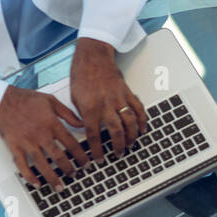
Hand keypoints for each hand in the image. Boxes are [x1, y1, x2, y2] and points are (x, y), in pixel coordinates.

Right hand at [0, 85, 88, 188]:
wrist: (2, 100)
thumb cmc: (26, 99)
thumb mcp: (51, 101)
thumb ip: (68, 113)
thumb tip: (82, 123)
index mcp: (51, 124)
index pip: (71, 143)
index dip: (80, 155)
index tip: (85, 163)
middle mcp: (40, 135)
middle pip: (58, 156)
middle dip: (68, 168)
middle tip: (74, 175)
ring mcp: (27, 142)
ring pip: (42, 164)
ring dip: (52, 177)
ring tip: (59, 186)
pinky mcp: (14, 147)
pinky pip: (22, 165)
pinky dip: (29, 176)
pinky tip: (36, 183)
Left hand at [69, 37, 146, 156]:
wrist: (93, 57)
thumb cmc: (81, 75)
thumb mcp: (74, 98)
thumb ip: (80, 115)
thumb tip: (84, 128)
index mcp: (90, 108)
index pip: (94, 135)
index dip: (97, 150)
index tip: (98, 159)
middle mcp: (106, 105)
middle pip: (116, 131)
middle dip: (118, 146)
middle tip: (118, 154)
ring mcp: (119, 99)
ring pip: (130, 122)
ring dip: (132, 136)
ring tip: (130, 144)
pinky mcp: (127, 93)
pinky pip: (138, 109)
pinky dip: (142, 120)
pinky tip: (142, 129)